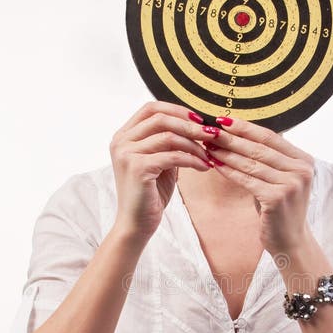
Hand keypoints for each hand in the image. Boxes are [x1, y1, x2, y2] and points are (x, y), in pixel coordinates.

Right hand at [109, 101, 210, 239]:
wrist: (136, 224)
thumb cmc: (150, 194)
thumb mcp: (161, 162)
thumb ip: (169, 143)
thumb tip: (195, 125)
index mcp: (124, 136)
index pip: (151, 108)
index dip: (177, 109)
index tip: (198, 119)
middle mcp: (121, 141)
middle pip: (161, 118)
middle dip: (189, 125)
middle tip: (211, 134)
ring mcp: (127, 154)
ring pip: (169, 136)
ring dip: (194, 144)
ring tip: (208, 155)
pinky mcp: (138, 168)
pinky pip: (173, 156)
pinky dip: (193, 160)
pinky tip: (203, 167)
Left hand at [201, 116, 315, 256]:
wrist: (291, 241)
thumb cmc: (280, 209)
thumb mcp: (280, 179)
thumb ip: (268, 159)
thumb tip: (240, 134)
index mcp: (304, 160)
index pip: (270, 137)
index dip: (246, 127)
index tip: (224, 120)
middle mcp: (301, 170)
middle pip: (259, 148)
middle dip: (232, 138)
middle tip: (210, 130)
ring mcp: (291, 184)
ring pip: (251, 163)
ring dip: (227, 153)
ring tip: (208, 146)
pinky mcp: (277, 198)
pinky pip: (247, 180)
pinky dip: (229, 171)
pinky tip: (215, 164)